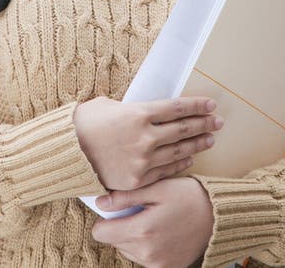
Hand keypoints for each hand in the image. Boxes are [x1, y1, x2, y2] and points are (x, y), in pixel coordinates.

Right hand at [74, 96, 222, 190]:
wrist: (68, 151)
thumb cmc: (85, 122)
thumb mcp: (109, 104)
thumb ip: (132, 109)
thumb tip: (145, 110)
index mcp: (139, 113)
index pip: (176, 108)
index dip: (196, 106)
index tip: (210, 105)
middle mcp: (146, 136)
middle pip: (182, 129)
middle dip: (203, 124)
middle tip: (217, 121)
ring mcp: (143, 160)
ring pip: (178, 151)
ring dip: (196, 144)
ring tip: (209, 139)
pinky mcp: (138, 179)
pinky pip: (165, 170)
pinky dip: (180, 163)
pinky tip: (189, 158)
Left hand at [92, 177, 214, 267]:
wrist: (218, 216)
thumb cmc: (187, 196)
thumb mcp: (156, 188)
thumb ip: (125, 197)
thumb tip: (100, 202)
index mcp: (142, 230)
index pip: (101, 233)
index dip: (105, 218)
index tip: (116, 208)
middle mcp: (147, 253)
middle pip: (114, 241)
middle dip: (121, 225)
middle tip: (139, 210)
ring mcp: (158, 264)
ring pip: (128, 250)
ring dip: (133, 236)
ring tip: (151, 219)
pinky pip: (144, 259)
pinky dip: (146, 246)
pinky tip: (159, 231)